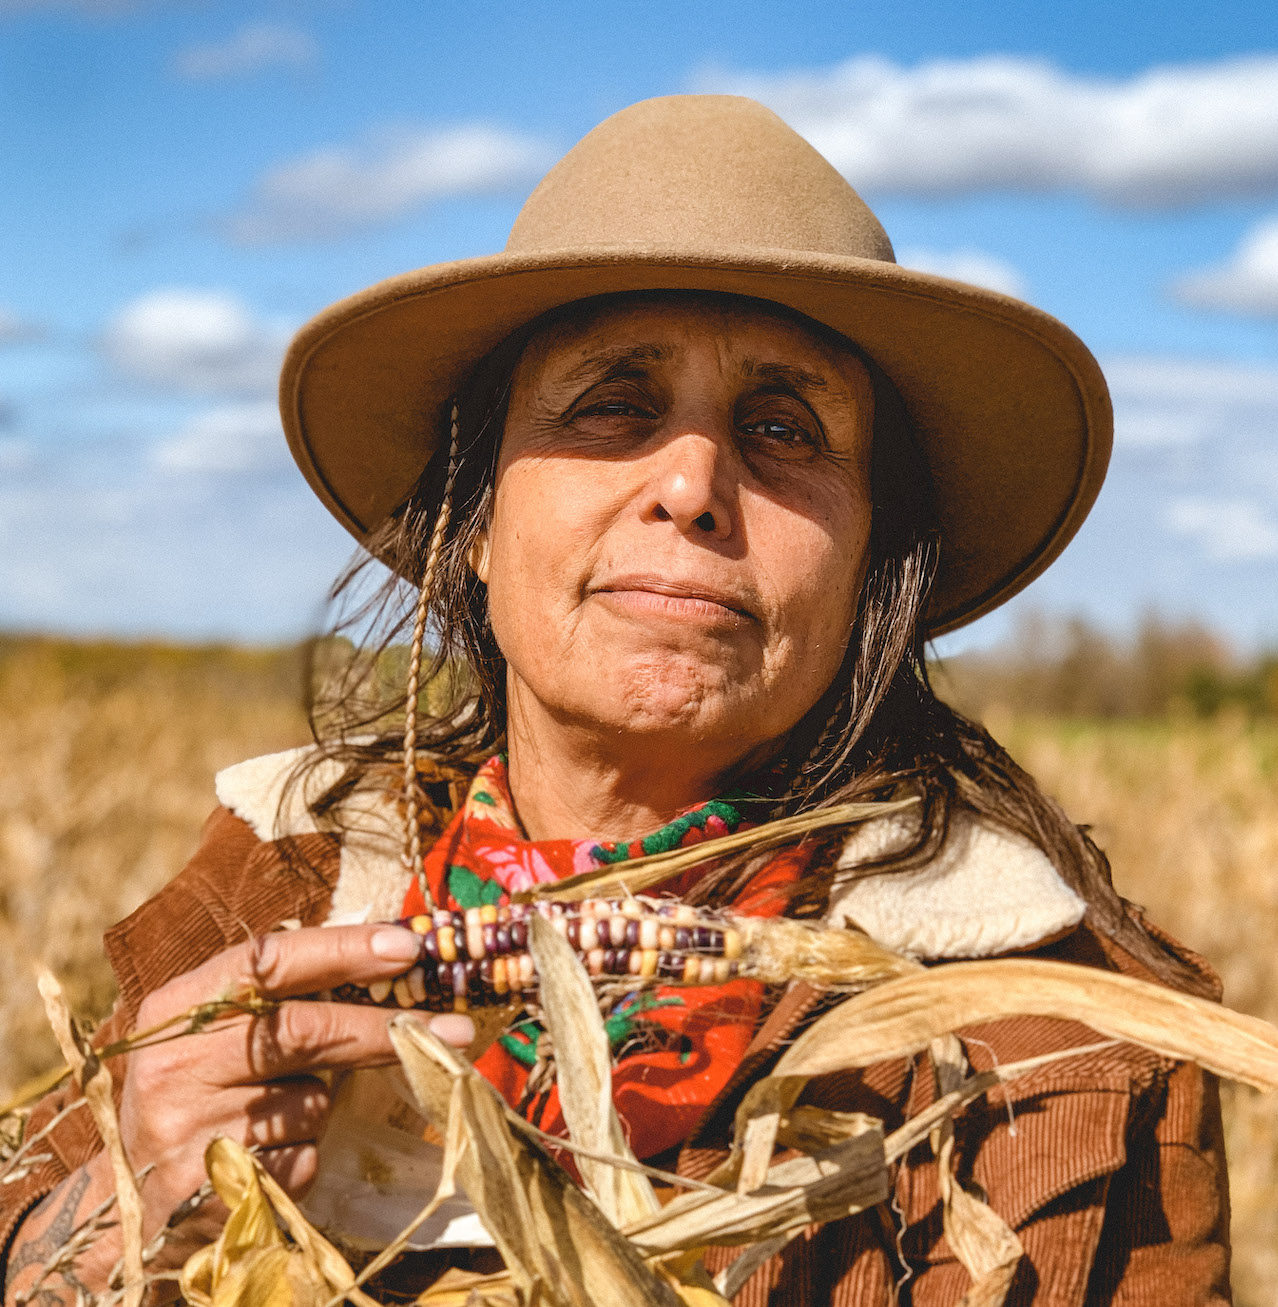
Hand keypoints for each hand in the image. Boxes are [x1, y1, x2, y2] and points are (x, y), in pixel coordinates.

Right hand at [4, 925, 472, 1302]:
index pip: (265, 961)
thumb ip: (278, 998)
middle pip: (303, 1030)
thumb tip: (392, 957)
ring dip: (322, 1102)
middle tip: (454, 1028)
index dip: (342, 949)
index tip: (408, 946)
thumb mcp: (213, 1034)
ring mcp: (187, 1133)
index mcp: (174, 1008)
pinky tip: (270, 1156)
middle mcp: (173, 1065)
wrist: (121, 1206)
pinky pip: (302, 1157)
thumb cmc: (194, 1095)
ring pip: (310, 1101)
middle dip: (385, 1027)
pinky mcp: (211, 1194)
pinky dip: (305, 1152)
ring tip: (280, 1110)